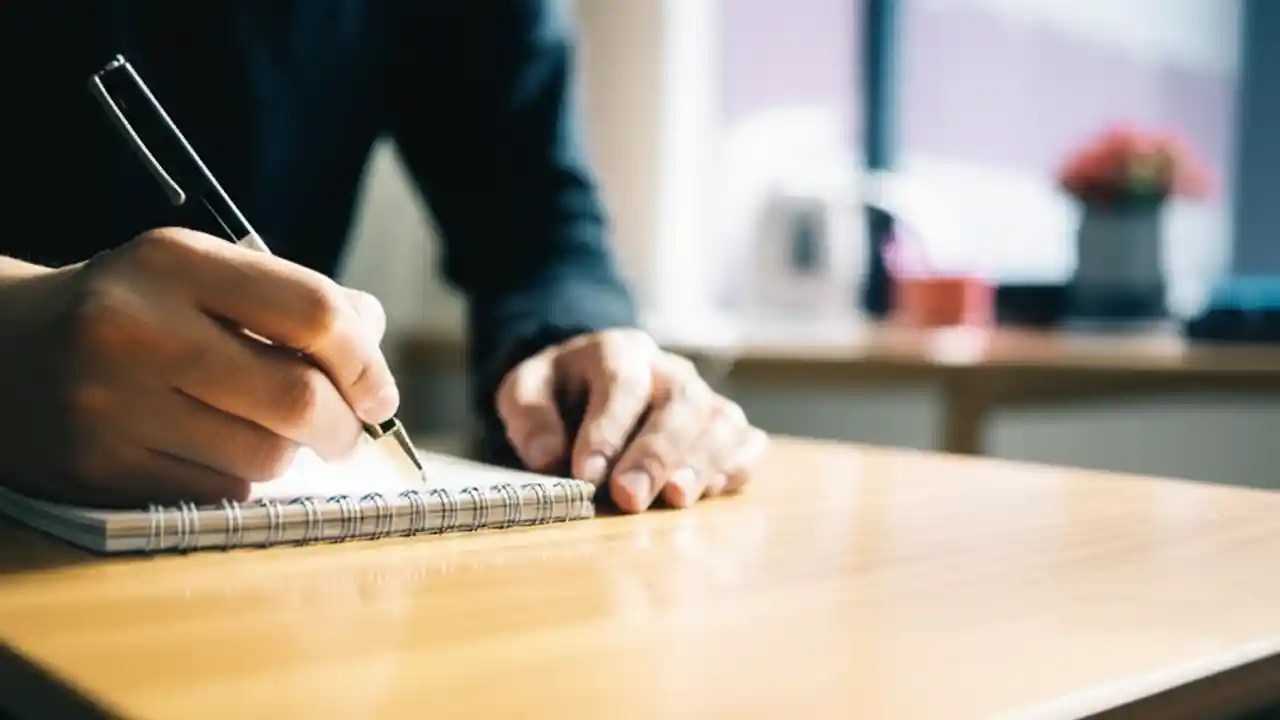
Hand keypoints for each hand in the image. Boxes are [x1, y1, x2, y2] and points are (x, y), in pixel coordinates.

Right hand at [0, 228, 397, 505]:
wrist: (1, 352)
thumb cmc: (128, 311)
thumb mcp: (196, 275)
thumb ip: (289, 298)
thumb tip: (373, 332)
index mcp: (171, 262)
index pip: (311, 312)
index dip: (365, 360)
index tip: (379, 392)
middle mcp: (135, 328)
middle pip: (295, 396)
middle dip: (343, 425)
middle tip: (348, 433)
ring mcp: (109, 404)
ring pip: (262, 458)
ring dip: (287, 455)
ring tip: (265, 434)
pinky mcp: (97, 469)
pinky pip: (218, 494)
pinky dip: (238, 482)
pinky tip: (212, 452)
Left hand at [496, 329, 767, 512]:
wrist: (591, 382)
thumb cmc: (560, 392)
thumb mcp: (525, 390)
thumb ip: (529, 416)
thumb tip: (549, 457)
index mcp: (618, 351)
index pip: (621, 382)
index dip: (606, 430)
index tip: (586, 477)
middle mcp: (669, 370)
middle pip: (681, 400)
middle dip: (657, 452)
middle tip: (630, 498)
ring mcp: (703, 397)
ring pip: (721, 419)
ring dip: (702, 462)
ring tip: (676, 500)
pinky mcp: (723, 427)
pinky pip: (748, 440)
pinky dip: (738, 465)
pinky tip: (715, 491)